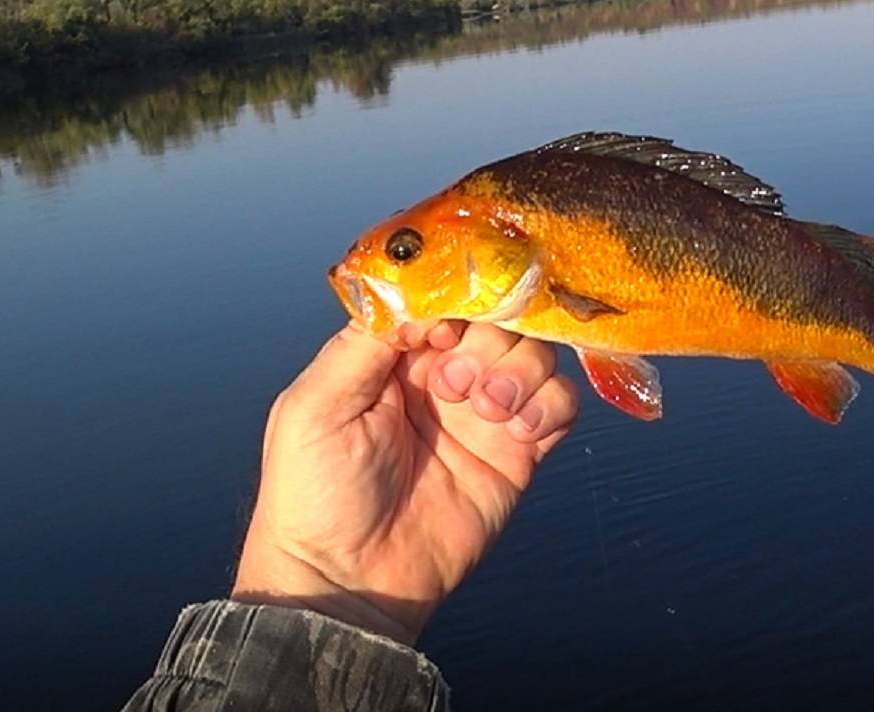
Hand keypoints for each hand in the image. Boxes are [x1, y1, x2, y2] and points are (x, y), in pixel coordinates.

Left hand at [232, 320, 579, 643]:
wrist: (349, 583)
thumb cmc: (314, 495)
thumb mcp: (315, 405)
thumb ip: (365, 340)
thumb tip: (416, 290)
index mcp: (392, 354)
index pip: (444, 297)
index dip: (455, 300)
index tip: (445, 329)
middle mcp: (442, 374)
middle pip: (497, 318)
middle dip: (488, 339)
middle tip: (456, 383)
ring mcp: (483, 413)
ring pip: (534, 354)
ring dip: (520, 371)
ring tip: (489, 411)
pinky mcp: (519, 453)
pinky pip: (559, 405)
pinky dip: (550, 405)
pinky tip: (519, 431)